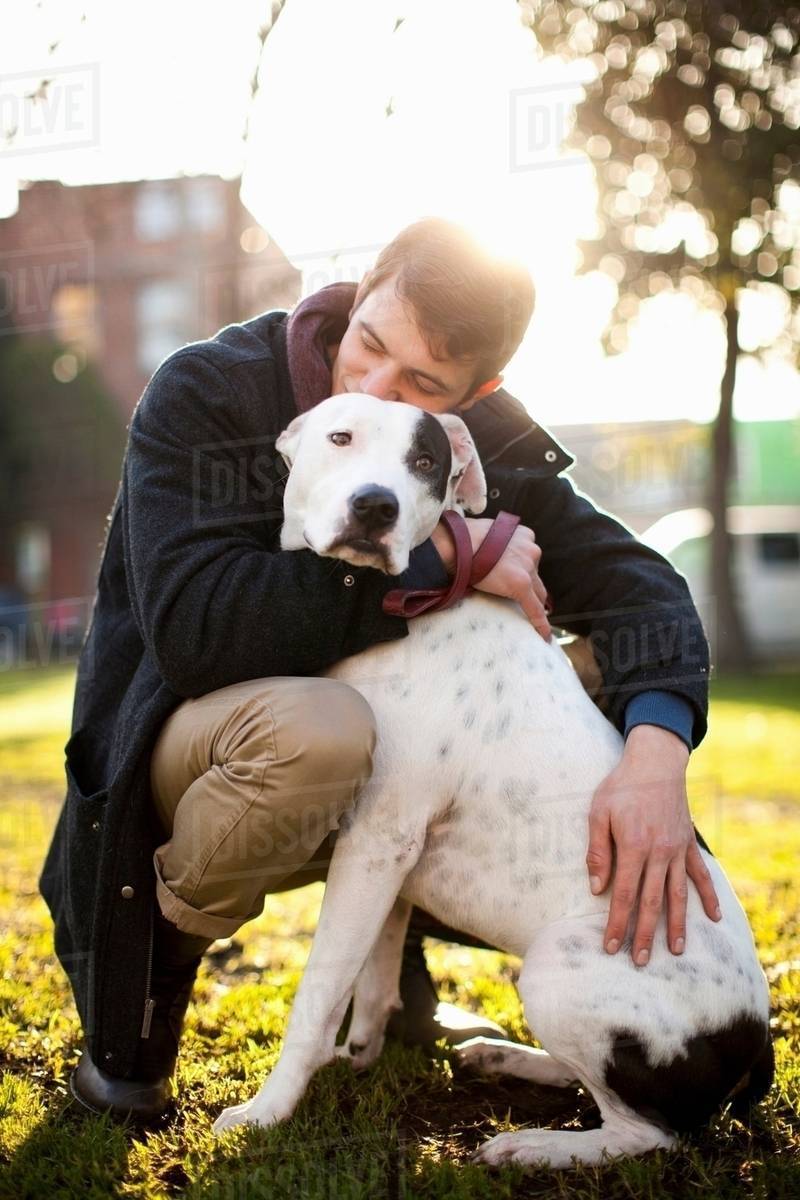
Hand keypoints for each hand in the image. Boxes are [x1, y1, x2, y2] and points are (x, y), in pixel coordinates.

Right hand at [431, 516, 550, 639]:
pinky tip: (543, 636)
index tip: (525, 581)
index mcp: (523, 535)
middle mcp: (530, 550)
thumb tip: (485, 555)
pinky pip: (535, 608)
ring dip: (534, 603)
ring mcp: (527, 568)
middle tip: (526, 602)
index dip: (526, 572)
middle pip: (537, 577)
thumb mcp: (486, 534)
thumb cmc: (463, 540)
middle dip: (532, 589)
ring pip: (538, 592)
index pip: (530, 559)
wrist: (457, 545)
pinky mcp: (521, 585)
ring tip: (533, 620)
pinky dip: (541, 623)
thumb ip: (495, 543)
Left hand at [586, 724, 720, 964]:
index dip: (617, 923)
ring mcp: (677, 850)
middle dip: (644, 934)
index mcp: (633, 846)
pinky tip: (713, 918)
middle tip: (639, 960)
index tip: (611, 946)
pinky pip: (700, 874)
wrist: (654, 762)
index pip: (623, 894)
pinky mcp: (688, 843)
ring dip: (677, 925)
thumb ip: (597, 851)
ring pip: (678, 895)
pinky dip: (708, 896)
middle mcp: (658, 853)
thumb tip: (596, 887)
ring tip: (675, 951)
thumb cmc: (621, 787)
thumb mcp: (598, 812)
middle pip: (651, 902)